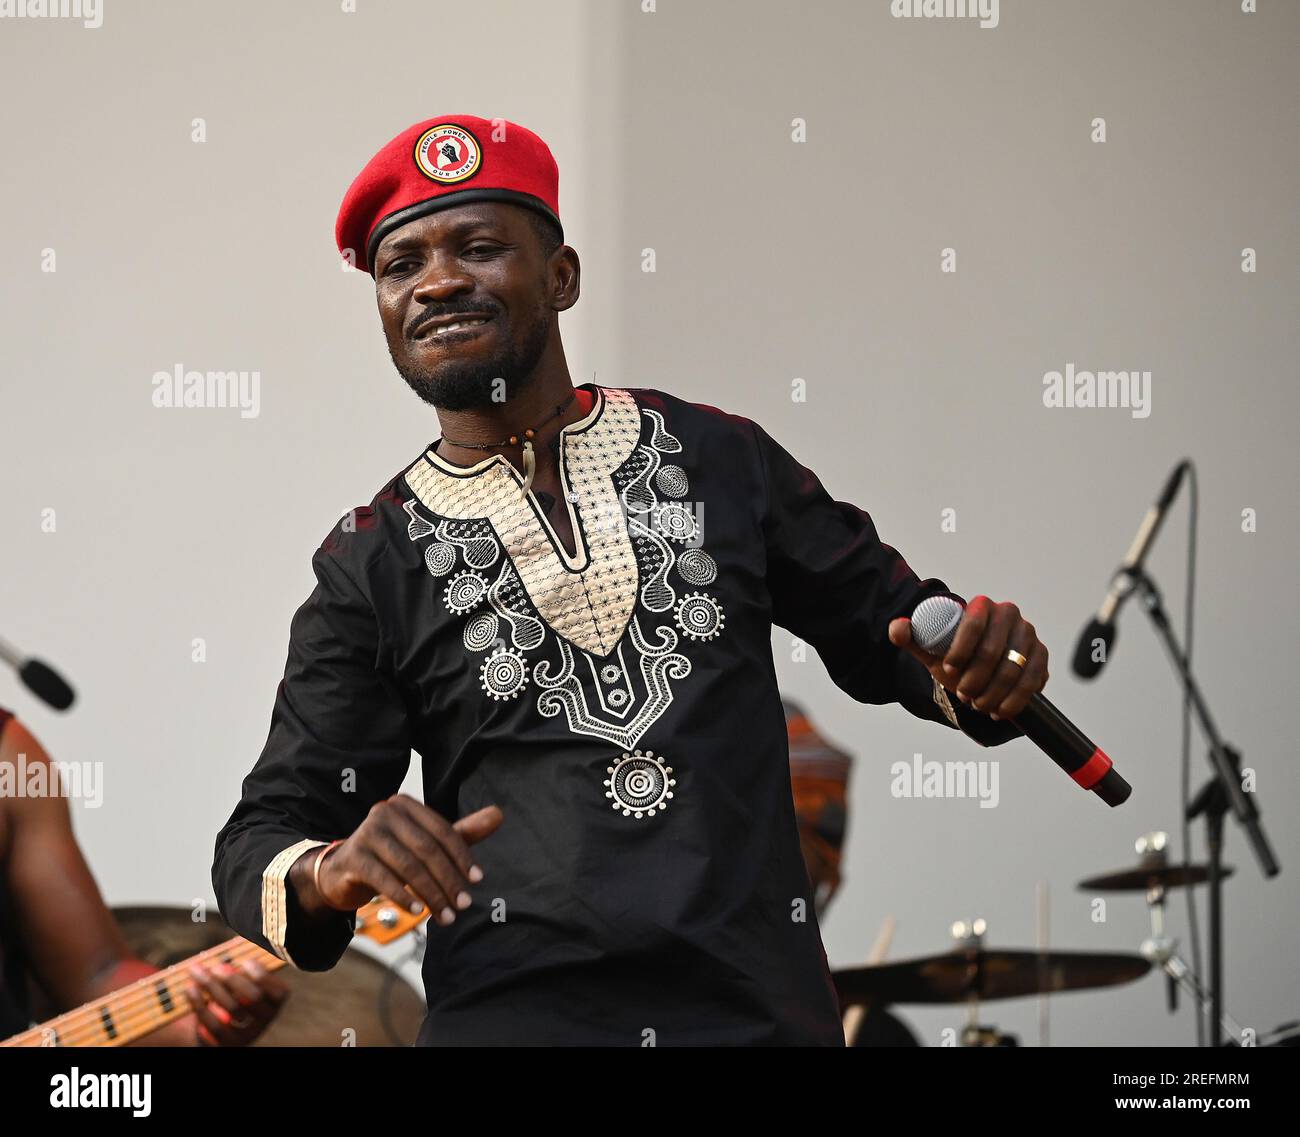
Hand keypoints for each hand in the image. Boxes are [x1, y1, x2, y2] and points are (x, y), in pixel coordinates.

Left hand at [186, 959, 287, 1046]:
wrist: (209, 1029)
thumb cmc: (228, 994)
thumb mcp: (238, 982)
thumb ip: (240, 969)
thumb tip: (231, 950)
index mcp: (274, 1003)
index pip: (279, 991)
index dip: (264, 976)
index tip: (246, 961)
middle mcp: (264, 1021)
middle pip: (255, 997)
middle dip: (235, 979)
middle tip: (217, 967)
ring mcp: (246, 1035)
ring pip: (233, 1008)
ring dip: (213, 986)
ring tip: (197, 972)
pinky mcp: (226, 1044)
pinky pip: (213, 1023)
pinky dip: (199, 1003)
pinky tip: (190, 989)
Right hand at [314, 796, 503, 927]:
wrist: (342, 873)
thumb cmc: (392, 855)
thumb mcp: (426, 844)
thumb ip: (461, 832)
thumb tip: (499, 814)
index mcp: (406, 805)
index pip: (443, 831)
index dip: (462, 856)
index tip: (477, 881)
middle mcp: (385, 812)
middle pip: (427, 849)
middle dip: (449, 880)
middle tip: (463, 905)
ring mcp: (366, 833)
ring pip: (408, 867)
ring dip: (431, 895)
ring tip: (446, 916)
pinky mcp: (352, 857)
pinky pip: (384, 879)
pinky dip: (404, 898)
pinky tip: (418, 913)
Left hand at [888, 595, 1048, 720]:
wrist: (978, 666)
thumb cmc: (953, 654)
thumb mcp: (930, 647)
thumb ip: (911, 637)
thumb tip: (897, 627)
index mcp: (982, 606)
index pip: (972, 625)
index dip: (959, 651)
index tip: (948, 670)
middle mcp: (1010, 615)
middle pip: (993, 651)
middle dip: (975, 678)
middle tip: (963, 694)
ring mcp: (1029, 635)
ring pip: (1013, 669)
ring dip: (993, 693)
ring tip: (978, 704)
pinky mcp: (1041, 656)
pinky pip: (1032, 680)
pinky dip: (1014, 700)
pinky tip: (1000, 710)